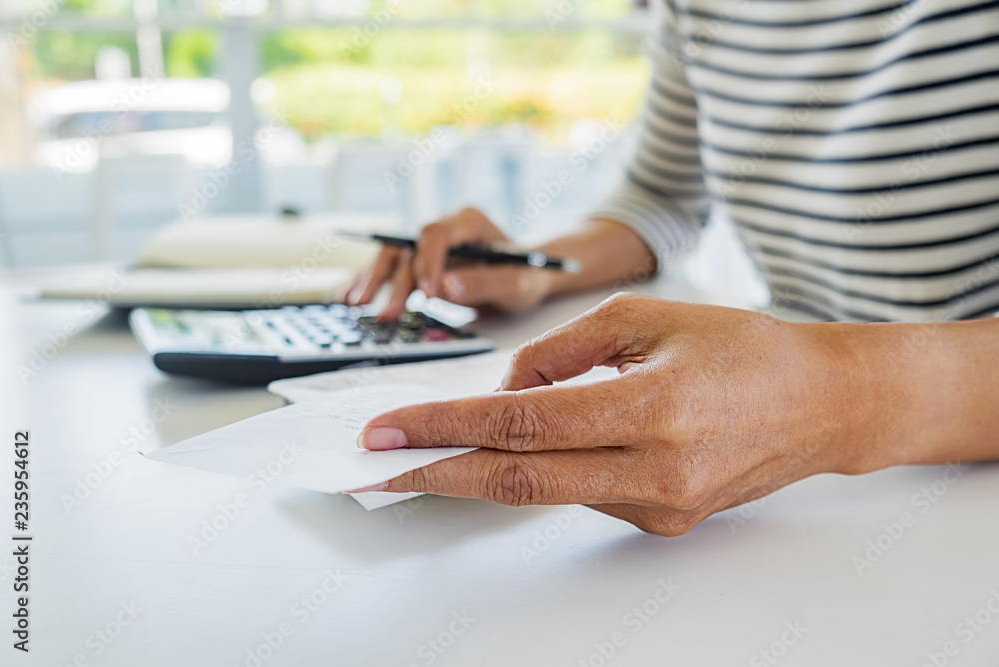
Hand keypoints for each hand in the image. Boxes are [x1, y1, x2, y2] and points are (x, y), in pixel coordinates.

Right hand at [344, 207, 550, 319]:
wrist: (529, 276)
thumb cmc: (528, 275)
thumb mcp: (516, 283)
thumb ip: (484, 283)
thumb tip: (447, 289)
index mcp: (469, 221)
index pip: (435, 234)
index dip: (427, 264)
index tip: (430, 296)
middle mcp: (444, 226)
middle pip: (408, 247)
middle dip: (393, 282)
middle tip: (387, 315)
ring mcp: (430, 243)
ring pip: (393, 256)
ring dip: (374, 281)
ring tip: (357, 306)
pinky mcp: (421, 261)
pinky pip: (392, 268)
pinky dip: (372, 282)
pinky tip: (352, 298)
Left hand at [354, 293, 896, 535]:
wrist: (823, 404)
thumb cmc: (744, 349)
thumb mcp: (649, 317)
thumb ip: (566, 349)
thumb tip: (506, 384)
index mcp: (656, 408)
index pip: (525, 424)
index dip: (448, 425)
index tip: (389, 428)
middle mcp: (658, 470)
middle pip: (519, 482)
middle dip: (437, 472)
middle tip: (377, 465)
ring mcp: (662, 507)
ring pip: (547, 490)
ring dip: (482, 472)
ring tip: (431, 449)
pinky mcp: (664, 523)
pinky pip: (583, 493)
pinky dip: (543, 470)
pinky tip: (522, 450)